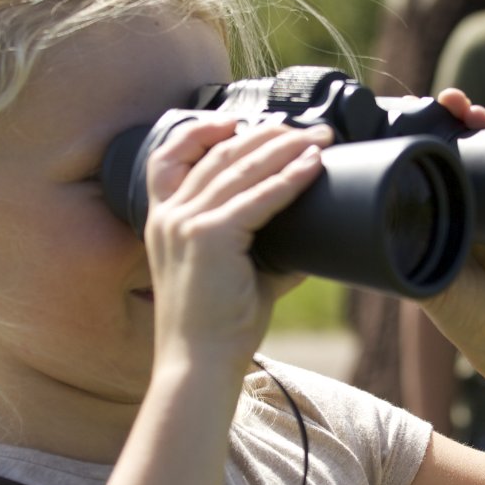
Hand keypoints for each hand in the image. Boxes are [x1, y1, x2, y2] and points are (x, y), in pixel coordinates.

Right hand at [143, 117, 328, 374]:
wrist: (199, 364)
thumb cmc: (218, 328)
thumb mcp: (238, 277)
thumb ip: (268, 253)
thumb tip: (313, 242)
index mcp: (163, 220)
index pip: (169, 156)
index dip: (203, 130)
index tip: (239, 120)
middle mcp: (169, 215)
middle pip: (219, 154)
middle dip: (268, 135)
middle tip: (310, 130)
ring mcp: (186, 223)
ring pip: (241, 168)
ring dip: (286, 148)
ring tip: (321, 139)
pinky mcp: (210, 237)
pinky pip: (258, 197)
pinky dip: (290, 178)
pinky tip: (313, 166)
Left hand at [414, 89, 484, 362]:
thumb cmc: (463, 311)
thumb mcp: (430, 281)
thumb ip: (415, 258)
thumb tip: (388, 227)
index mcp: (439, 207)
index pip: (428, 156)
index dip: (422, 129)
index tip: (413, 109)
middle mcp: (469, 195)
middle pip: (462, 140)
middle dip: (457, 115)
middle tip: (452, 103)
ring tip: (482, 114)